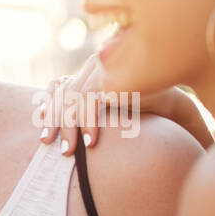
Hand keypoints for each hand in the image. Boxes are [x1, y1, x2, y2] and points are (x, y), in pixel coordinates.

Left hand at [38, 54, 213, 153]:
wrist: (174, 99)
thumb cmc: (143, 106)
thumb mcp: (108, 107)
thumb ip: (87, 107)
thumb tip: (59, 122)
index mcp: (90, 69)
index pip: (59, 86)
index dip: (47, 106)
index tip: (40, 126)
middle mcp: (95, 64)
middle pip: (62, 93)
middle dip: (53, 120)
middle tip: (47, 143)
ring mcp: (106, 68)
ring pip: (74, 99)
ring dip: (69, 127)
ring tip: (67, 151)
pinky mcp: (117, 77)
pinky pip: (93, 102)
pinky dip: (89, 124)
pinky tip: (91, 142)